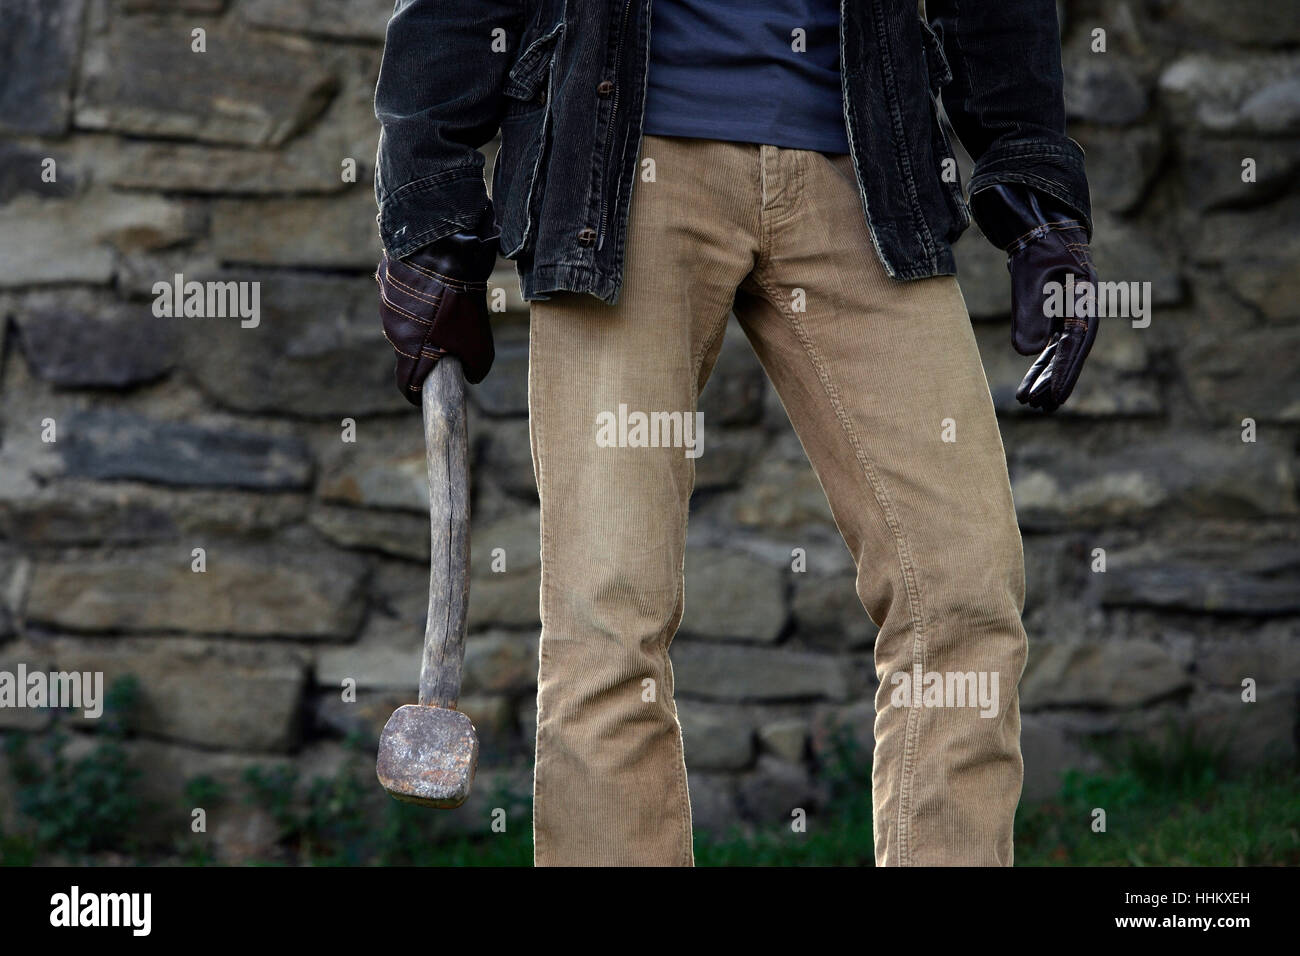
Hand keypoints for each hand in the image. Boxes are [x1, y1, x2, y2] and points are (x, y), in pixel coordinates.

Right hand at [376, 223, 498, 404]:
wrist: (441, 253)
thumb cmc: (461, 305)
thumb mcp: (480, 347)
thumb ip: (475, 368)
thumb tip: (471, 375)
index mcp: (409, 352)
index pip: (406, 383)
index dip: (417, 390)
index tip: (424, 392)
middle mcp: (392, 331)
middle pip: (407, 350)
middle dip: (425, 350)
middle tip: (448, 340)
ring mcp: (387, 304)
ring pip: (405, 320)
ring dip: (422, 319)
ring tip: (446, 307)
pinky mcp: (387, 279)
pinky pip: (403, 294)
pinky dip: (418, 295)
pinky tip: (436, 286)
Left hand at [972, 184, 1098, 412]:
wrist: (1034, 217)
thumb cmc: (1036, 241)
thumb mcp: (1030, 272)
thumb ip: (1029, 311)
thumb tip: (1027, 354)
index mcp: (1085, 296)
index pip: (1077, 342)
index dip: (1066, 371)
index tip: (1054, 397)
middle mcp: (1081, 305)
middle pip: (1070, 350)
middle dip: (1054, 379)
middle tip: (1038, 407)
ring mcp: (1068, 308)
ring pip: (1059, 349)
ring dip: (1044, 373)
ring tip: (1028, 401)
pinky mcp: (1054, 308)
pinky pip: (1049, 340)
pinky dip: (1038, 359)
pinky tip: (1029, 378)